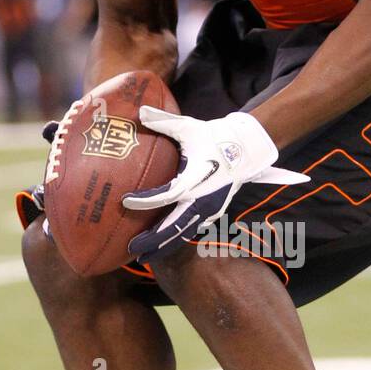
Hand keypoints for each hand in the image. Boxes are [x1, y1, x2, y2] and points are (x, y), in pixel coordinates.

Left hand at [123, 107, 308, 262]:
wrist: (245, 149)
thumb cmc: (214, 137)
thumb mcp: (188, 127)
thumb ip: (164, 121)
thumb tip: (140, 111)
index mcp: (194, 180)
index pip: (166, 195)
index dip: (145, 200)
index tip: (125, 202)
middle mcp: (202, 200)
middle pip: (174, 227)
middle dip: (153, 240)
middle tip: (132, 250)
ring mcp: (209, 210)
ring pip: (183, 234)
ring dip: (163, 247)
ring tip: (142, 258)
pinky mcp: (212, 213)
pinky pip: (191, 230)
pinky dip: (175, 240)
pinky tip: (160, 248)